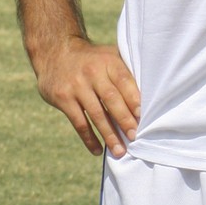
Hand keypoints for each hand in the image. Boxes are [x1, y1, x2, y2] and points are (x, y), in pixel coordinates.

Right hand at [34, 37, 140, 158]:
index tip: (142, 116)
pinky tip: (98, 150)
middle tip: (134, 137)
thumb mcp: (108, 57)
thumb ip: (126, 72)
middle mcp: (92, 72)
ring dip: (109, 135)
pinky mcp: (63, 98)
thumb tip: (150, 98)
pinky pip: (79, 122)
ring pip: (96, 114)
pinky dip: (89, 139)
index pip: (124, 81)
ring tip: (119, 151)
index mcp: (107, 62)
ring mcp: (76, 86)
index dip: (134, 99)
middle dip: (124, 120)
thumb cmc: (91, 60)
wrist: (54, 53)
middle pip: (111, 99)